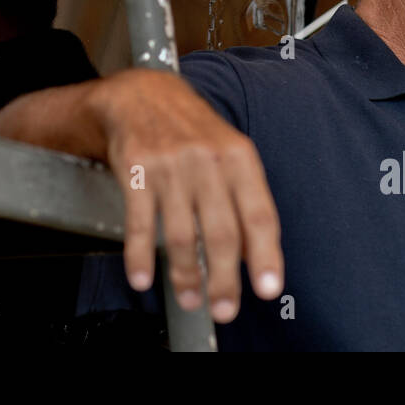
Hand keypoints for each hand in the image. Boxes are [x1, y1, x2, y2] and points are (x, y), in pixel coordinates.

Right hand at [87, 69, 284, 322]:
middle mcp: (206, 162)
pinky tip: (143, 278)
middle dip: (224, 279)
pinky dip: (139, 257)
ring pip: (180, 235)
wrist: (142, 95)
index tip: (268, 289)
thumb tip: (254, 254)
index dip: (266, 255)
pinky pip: (138, 224)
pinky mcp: (136, 172)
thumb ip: (244, 199)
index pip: (259, 214)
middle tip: (225, 308)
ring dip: (185, 275)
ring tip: (190, 298)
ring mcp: (170, 168)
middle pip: (221, 232)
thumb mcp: (229, 152)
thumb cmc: (192, 130)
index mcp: (238, 158)